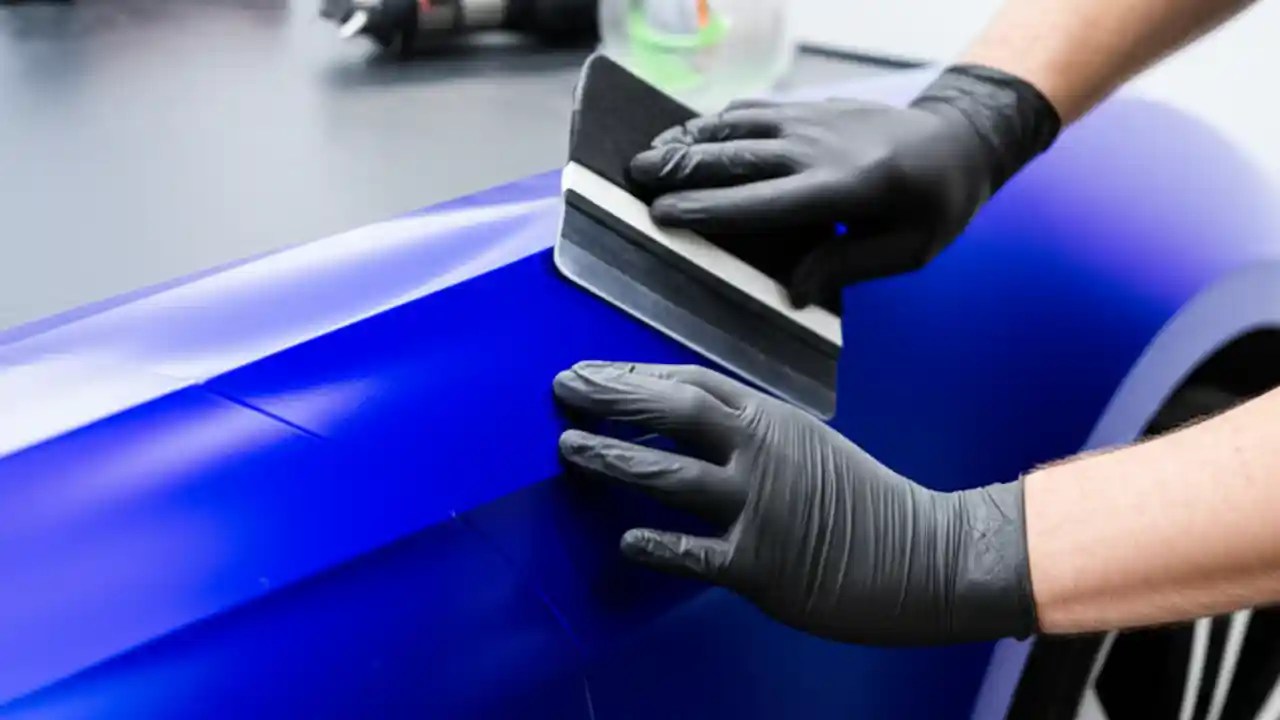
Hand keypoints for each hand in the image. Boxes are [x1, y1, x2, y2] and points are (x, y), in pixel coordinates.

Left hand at [553, 361, 1036, 645]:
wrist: (926, 554)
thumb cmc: (864, 498)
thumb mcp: (807, 442)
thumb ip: (749, 430)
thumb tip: (682, 422)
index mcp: (773, 418)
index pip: (691, 382)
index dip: (633, 374)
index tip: (588, 371)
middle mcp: (762, 453)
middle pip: (674, 413)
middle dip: (612, 398)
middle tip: (562, 391)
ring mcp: (761, 507)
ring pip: (672, 476)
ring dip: (615, 459)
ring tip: (568, 448)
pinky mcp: (762, 564)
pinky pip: (696, 553)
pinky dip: (658, 545)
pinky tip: (624, 541)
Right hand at [628, 65, 1059, 307]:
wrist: (962, 139)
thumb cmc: (936, 206)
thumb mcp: (907, 252)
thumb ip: (847, 264)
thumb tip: (792, 292)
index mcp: (848, 188)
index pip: (763, 201)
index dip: (708, 209)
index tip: (663, 217)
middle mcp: (823, 146)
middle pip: (738, 154)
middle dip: (681, 166)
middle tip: (632, 178)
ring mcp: (814, 120)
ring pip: (738, 123)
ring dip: (689, 137)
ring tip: (647, 153)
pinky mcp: (811, 108)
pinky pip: (753, 109)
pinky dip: (714, 120)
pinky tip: (689, 133)